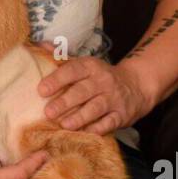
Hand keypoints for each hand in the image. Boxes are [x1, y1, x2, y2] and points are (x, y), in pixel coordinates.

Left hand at [36, 50, 154, 134]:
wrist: (137, 85)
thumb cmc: (101, 77)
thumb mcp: (85, 64)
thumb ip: (62, 58)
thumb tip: (40, 44)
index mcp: (91, 67)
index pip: (73, 70)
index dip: (57, 79)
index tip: (41, 90)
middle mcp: (103, 81)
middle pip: (82, 91)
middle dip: (65, 102)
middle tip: (48, 112)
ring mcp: (113, 99)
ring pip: (96, 108)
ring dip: (80, 117)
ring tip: (64, 125)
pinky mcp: (121, 115)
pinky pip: (109, 123)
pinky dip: (96, 129)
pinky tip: (83, 134)